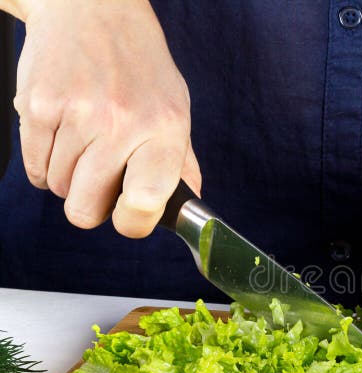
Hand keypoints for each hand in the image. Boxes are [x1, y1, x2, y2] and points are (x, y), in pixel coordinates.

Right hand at [13, 0, 199, 237]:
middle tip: (101, 184)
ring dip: (69, 180)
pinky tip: (63, 139)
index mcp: (164, 128)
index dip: (133, 224)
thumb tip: (189, 205)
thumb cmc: (140, 67)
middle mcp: (121, 122)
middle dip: (92, 207)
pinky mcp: (38, 106)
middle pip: (86, 208)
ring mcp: (76, 114)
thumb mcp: (175, 109)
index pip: (145, 201)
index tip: (130, 218)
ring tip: (85, 146)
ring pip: (59, 189)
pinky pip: (34, 169)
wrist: (91, 10)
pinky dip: (45, 165)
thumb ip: (181, 162)